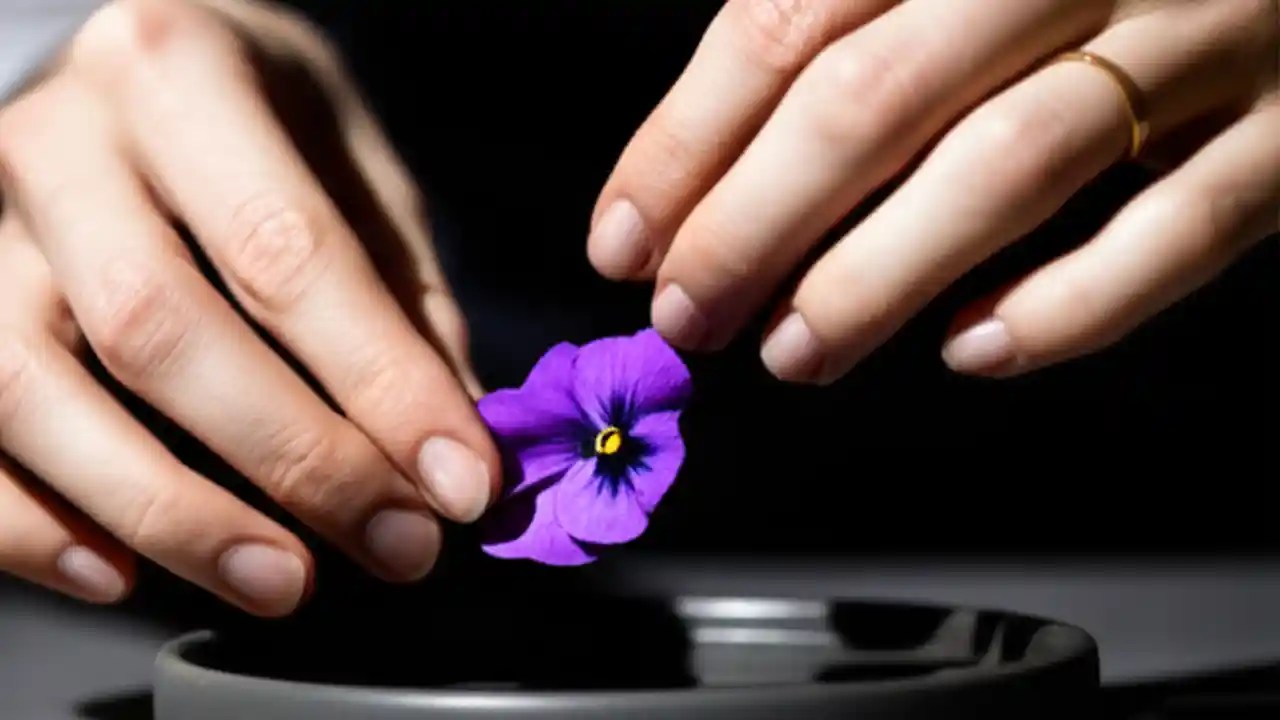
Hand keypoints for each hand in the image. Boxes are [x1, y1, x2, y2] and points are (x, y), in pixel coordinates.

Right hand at [0, 0, 498, 615]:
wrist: (141, 69)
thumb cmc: (265, 123)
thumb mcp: (356, 170)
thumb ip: (403, 301)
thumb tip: (454, 449)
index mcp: (181, 73)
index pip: (283, 250)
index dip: (379, 382)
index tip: (458, 483)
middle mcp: (60, 142)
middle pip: (157, 329)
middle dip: (293, 458)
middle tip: (397, 542)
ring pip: (33, 394)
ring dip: (168, 513)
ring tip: (284, 581)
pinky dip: (30, 526)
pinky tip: (119, 575)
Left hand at [589, 0, 1277, 382]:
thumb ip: (847, 24)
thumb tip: (698, 171)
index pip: (787, 21)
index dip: (688, 142)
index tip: (624, 239)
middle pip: (875, 96)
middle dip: (754, 222)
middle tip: (688, 314)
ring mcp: (1201, 36)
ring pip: (1009, 164)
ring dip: (877, 277)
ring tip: (792, 351)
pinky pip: (1179, 230)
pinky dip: (1068, 307)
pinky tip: (973, 350)